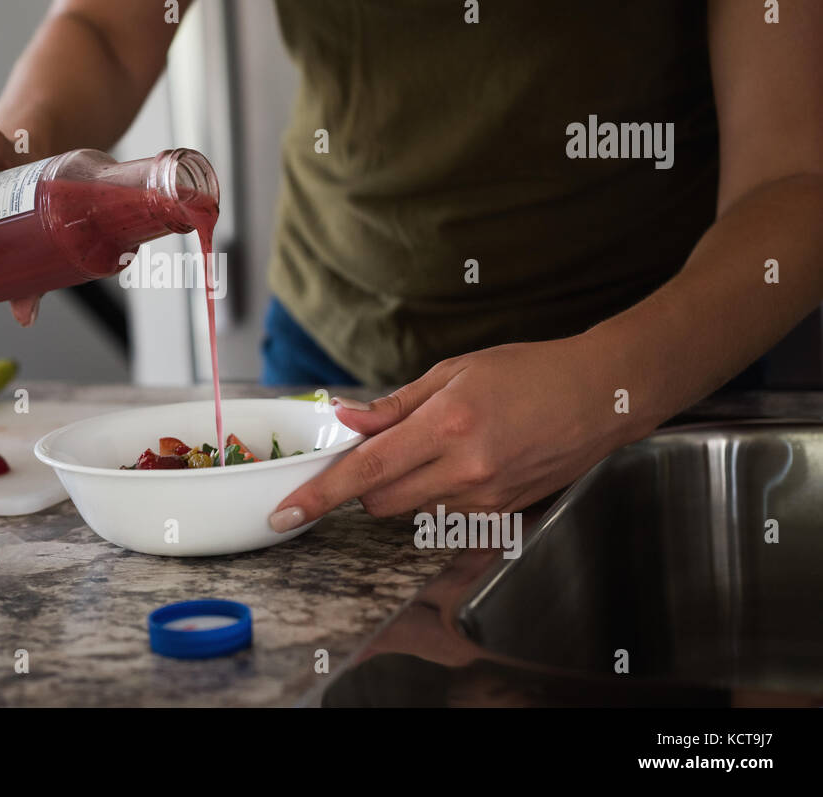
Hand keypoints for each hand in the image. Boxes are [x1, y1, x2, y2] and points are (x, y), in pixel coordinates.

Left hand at [268, 337, 645, 530]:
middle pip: (380, 500)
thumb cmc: (528, 372)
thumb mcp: (454, 372)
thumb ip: (395, 406)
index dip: (320, 494)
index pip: (366, 471)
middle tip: (386, 444)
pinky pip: (445, 512)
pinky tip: (469, 458)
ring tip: (444, 442)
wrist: (602, 397)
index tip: (284, 512)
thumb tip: (345, 420)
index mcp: (448, 425)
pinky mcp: (502, 513)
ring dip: (405, 484)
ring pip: (411, 508)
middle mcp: (465, 469)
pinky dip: (438, 491)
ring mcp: (486, 497)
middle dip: (366, 481)